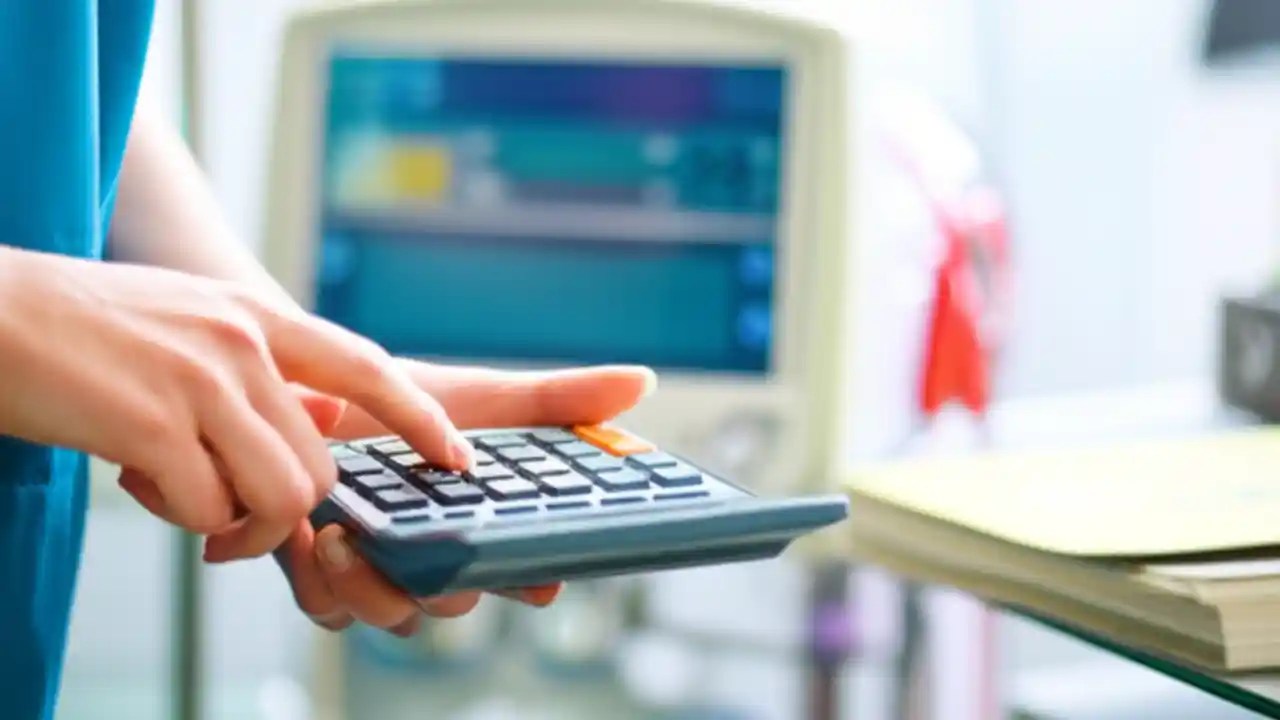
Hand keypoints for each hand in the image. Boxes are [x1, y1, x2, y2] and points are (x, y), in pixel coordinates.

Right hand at [0, 247, 471, 560]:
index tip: (457, 457)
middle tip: (226, 518)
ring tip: (183, 500)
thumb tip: (312, 420)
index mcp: (255, 316)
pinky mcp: (155, 425)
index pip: (367, 367)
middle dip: (282, 511)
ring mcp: (202, 382)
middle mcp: (242, 343)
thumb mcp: (190, 321)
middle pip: (319, 464)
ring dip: (235, 521)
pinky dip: (180, 516)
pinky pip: (208, 508)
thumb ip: (255, 366)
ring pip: (280, 493)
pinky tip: (136, 482)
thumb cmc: (83, 329)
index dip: (419, 417)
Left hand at [277, 361, 654, 631]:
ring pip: (394, 616)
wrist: (308, 388)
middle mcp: (440, 559)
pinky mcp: (323, 578)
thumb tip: (642, 380)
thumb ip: (558, 400)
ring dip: (373, 588)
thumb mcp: (484, 398)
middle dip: (445, 585)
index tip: (541, 576)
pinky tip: (312, 536)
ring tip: (347, 541)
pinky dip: (322, 579)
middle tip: (424, 552)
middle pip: (460, 601)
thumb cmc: (403, 402)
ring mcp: (382, 573)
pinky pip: (330, 607)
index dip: (535, 578)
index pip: (525, 570)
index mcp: (484, 525)